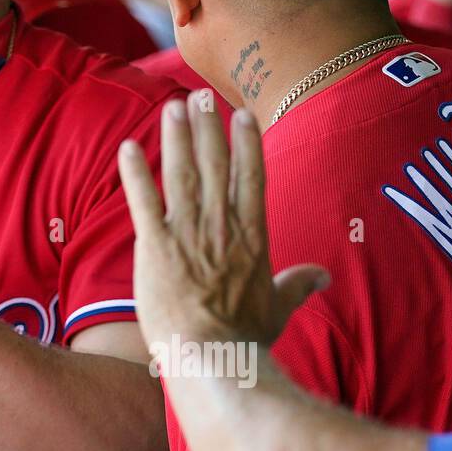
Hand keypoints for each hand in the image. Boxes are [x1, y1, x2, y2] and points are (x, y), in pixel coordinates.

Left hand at [117, 93, 329, 350]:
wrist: (212, 355)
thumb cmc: (244, 338)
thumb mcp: (278, 309)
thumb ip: (297, 286)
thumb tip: (324, 278)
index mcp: (252, 236)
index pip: (250, 176)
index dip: (245, 143)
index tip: (241, 114)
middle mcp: (221, 225)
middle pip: (215, 164)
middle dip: (208, 126)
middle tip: (200, 95)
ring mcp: (187, 232)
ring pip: (182, 173)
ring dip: (177, 138)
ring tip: (173, 108)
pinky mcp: (155, 245)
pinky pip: (143, 201)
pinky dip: (136, 173)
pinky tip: (128, 148)